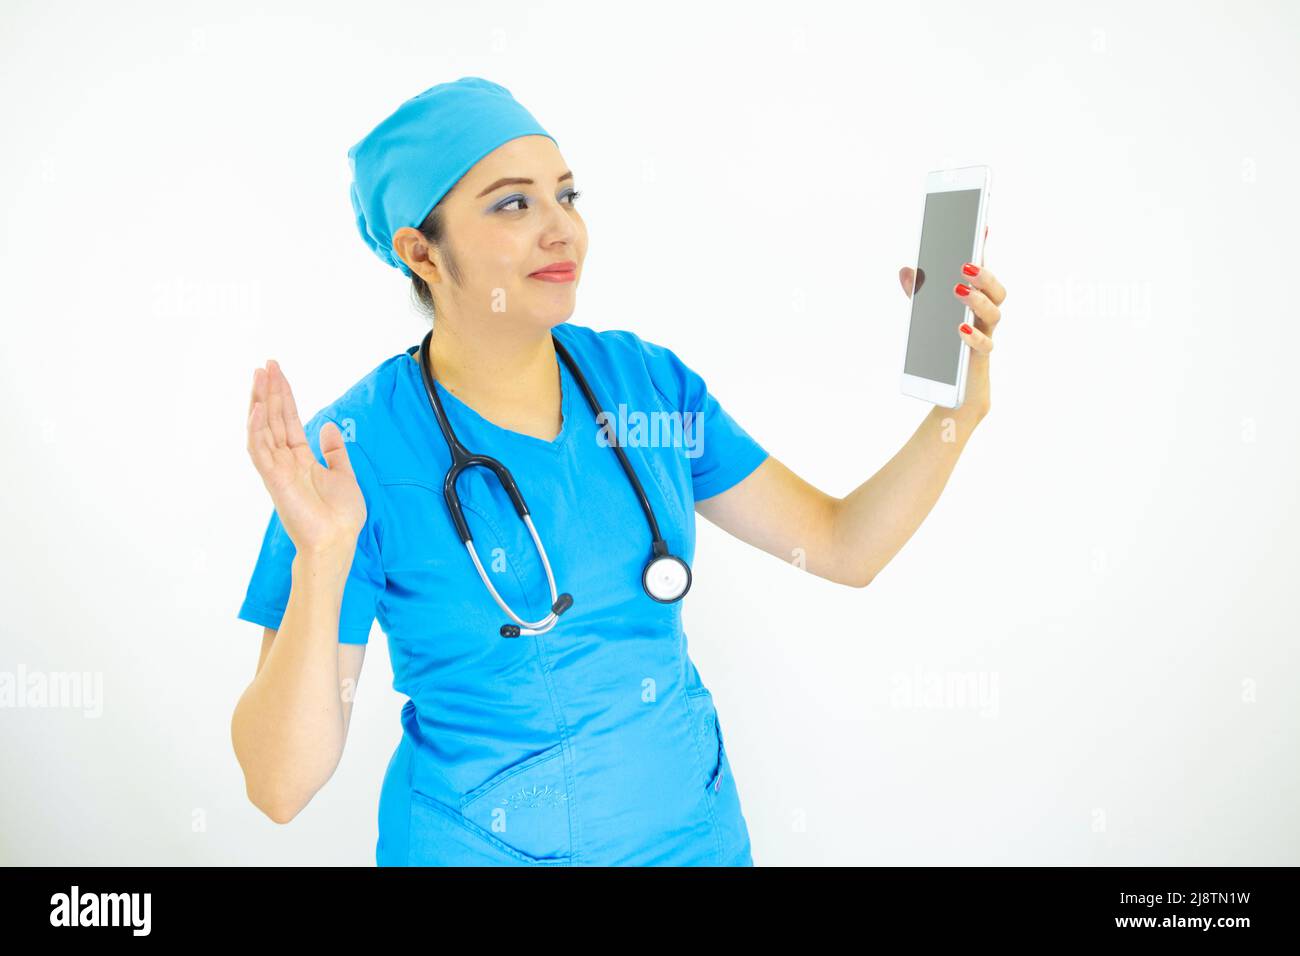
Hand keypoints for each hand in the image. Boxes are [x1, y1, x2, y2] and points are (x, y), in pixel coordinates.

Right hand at [245, 359, 366, 555]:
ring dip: (260, 402)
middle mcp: (285, 461)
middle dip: (270, 391)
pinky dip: (257, 428)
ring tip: (260, 376)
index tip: (278, 372)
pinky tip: (257, 407)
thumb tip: (328, 426)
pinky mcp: (273, 479)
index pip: (288, 420)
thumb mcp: (343, 474)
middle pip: (273, 418)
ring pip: (263, 428)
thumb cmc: (341, 515)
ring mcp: (277, 469)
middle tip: (266, 364)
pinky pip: (259, 450)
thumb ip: (334, 451)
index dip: (283, 396)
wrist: (338, 540)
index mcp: (300, 459)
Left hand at [898, 224, 1005, 419]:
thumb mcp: (926, 316)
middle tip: (965, 266)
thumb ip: (919, 293)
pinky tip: (959, 328)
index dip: (983, 248)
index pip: (983, 271)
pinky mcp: (980, 357)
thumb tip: (906, 269)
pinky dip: (973, 335)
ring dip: (978, 299)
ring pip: (995, 312)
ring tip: (958, 291)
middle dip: (984, 276)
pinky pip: (985, 345)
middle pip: (997, 290)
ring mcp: (986, 334)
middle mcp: (986, 314)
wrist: (954, 388)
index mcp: (975, 300)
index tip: (982, 225)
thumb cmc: (944, 346)